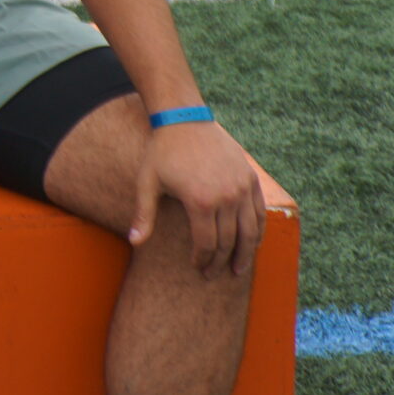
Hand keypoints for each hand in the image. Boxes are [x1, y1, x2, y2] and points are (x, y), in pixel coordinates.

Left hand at [131, 121, 264, 279]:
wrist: (184, 119)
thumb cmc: (162, 152)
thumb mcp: (147, 182)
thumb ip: (144, 215)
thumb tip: (134, 242)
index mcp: (200, 201)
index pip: (207, 243)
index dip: (203, 260)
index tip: (198, 268)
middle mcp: (226, 197)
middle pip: (229, 241)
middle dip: (221, 262)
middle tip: (215, 274)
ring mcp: (241, 187)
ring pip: (250, 231)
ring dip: (246, 253)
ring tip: (239, 268)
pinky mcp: (250, 178)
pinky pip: (259, 212)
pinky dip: (258, 230)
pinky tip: (253, 243)